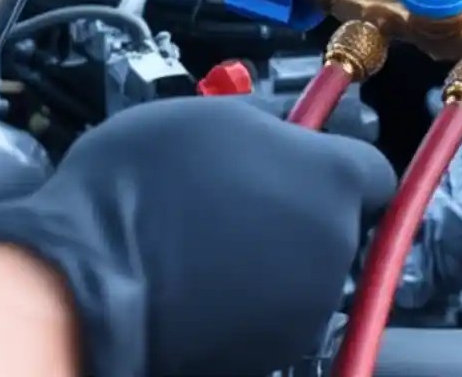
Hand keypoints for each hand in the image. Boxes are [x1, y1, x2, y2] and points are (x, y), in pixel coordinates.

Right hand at [0, 97, 395, 376]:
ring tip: (209, 235)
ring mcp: (309, 303)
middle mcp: (334, 244)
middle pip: (337, 219)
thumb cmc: (137, 196)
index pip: (373, 170)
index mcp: (330, 179)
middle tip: (241, 193)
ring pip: (306, 266)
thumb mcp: (204, 115)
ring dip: (273, 250)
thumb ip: (263, 118)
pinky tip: (202, 275)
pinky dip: (250, 295)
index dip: (337, 163)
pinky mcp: (275, 346)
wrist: (88, 287)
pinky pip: (275, 309)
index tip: (311, 160)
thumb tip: (282, 119)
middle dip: (298, 206)